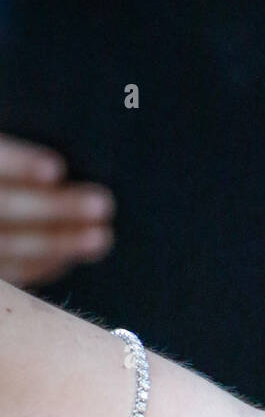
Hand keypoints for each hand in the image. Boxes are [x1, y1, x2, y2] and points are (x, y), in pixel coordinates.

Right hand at [0, 134, 113, 287]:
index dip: (18, 164)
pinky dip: (37, 267)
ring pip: (6, 245)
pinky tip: (68, 258)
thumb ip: (13, 156)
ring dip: (56, 244)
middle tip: (102, 205)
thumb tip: (57, 165)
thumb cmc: (3, 175)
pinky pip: (7, 273)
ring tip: (100, 238)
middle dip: (53, 209)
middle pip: (1, 206)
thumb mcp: (4, 142)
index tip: (56, 168)